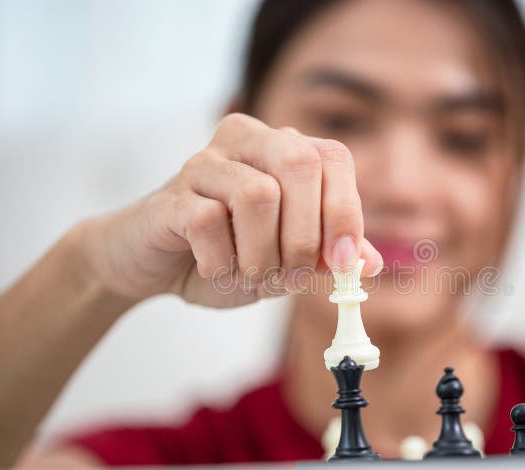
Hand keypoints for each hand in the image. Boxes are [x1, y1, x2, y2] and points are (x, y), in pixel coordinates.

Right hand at [80, 113, 382, 307]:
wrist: (153, 265)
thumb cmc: (230, 255)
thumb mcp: (289, 261)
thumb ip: (329, 257)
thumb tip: (371, 262)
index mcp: (283, 147)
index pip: (333, 157)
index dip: (345, 211)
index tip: (342, 263)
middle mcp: (246, 140)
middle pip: (299, 163)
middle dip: (306, 234)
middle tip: (294, 275)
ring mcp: (205, 162)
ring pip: (257, 195)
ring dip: (262, 254)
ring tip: (251, 275)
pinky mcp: (171, 194)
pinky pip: (209, 222)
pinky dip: (221, 262)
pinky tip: (215, 269)